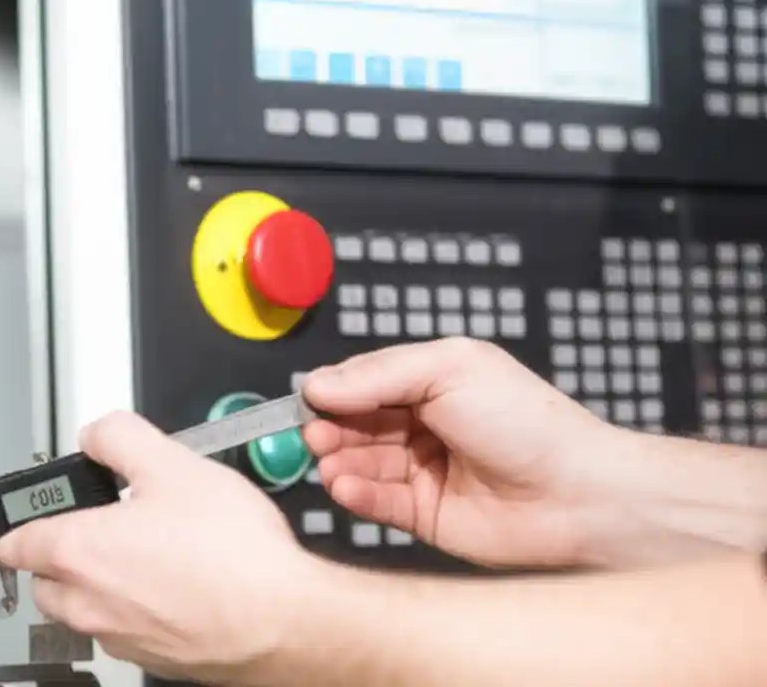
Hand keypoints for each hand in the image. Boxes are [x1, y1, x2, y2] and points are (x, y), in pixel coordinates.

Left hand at [0, 412, 313, 684]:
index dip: (21, 520)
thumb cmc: (231, 553)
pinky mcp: (153, 660)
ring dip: (98, 584)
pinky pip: (124, 631)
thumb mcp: (172, 463)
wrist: (283, 620)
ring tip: (147, 553)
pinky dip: (136, 609)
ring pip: (83, 610)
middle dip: (60, 554)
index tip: (35, 509)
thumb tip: (97, 436)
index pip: (13, 542)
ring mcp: (119, 638)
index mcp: (76, 552)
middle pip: (44, 582)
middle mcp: (87, 604)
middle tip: (99, 525)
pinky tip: (178, 584)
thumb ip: (119, 438)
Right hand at [301, 337, 626, 568]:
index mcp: (430, 381)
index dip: (333, 391)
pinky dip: (355, 494)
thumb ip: (379, 374)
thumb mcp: (450, 370)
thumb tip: (317, 384)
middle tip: (314, 435)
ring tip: (328, 462)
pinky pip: (376, 502)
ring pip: (359, 463)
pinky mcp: (423, 515)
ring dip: (338, 461)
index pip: (363, 382)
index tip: (307, 400)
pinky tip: (345, 486)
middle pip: (354, 424)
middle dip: (330, 428)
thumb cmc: (528, 422)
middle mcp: (422, 424)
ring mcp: (422, 470)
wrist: (577, 495)